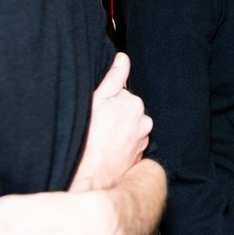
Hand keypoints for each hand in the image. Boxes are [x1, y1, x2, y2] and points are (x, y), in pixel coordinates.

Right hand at [71, 53, 152, 190]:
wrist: (90, 176)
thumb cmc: (89, 139)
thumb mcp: (97, 101)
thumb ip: (114, 78)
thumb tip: (123, 58)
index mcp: (134, 103)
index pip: (120, 94)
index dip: (106, 102)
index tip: (97, 112)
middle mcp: (144, 120)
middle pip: (127, 110)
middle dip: (114, 115)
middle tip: (97, 126)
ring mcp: (143, 138)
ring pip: (129, 126)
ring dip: (118, 129)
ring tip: (102, 139)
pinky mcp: (141, 153)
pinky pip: (131, 141)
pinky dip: (122, 143)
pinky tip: (108, 148)